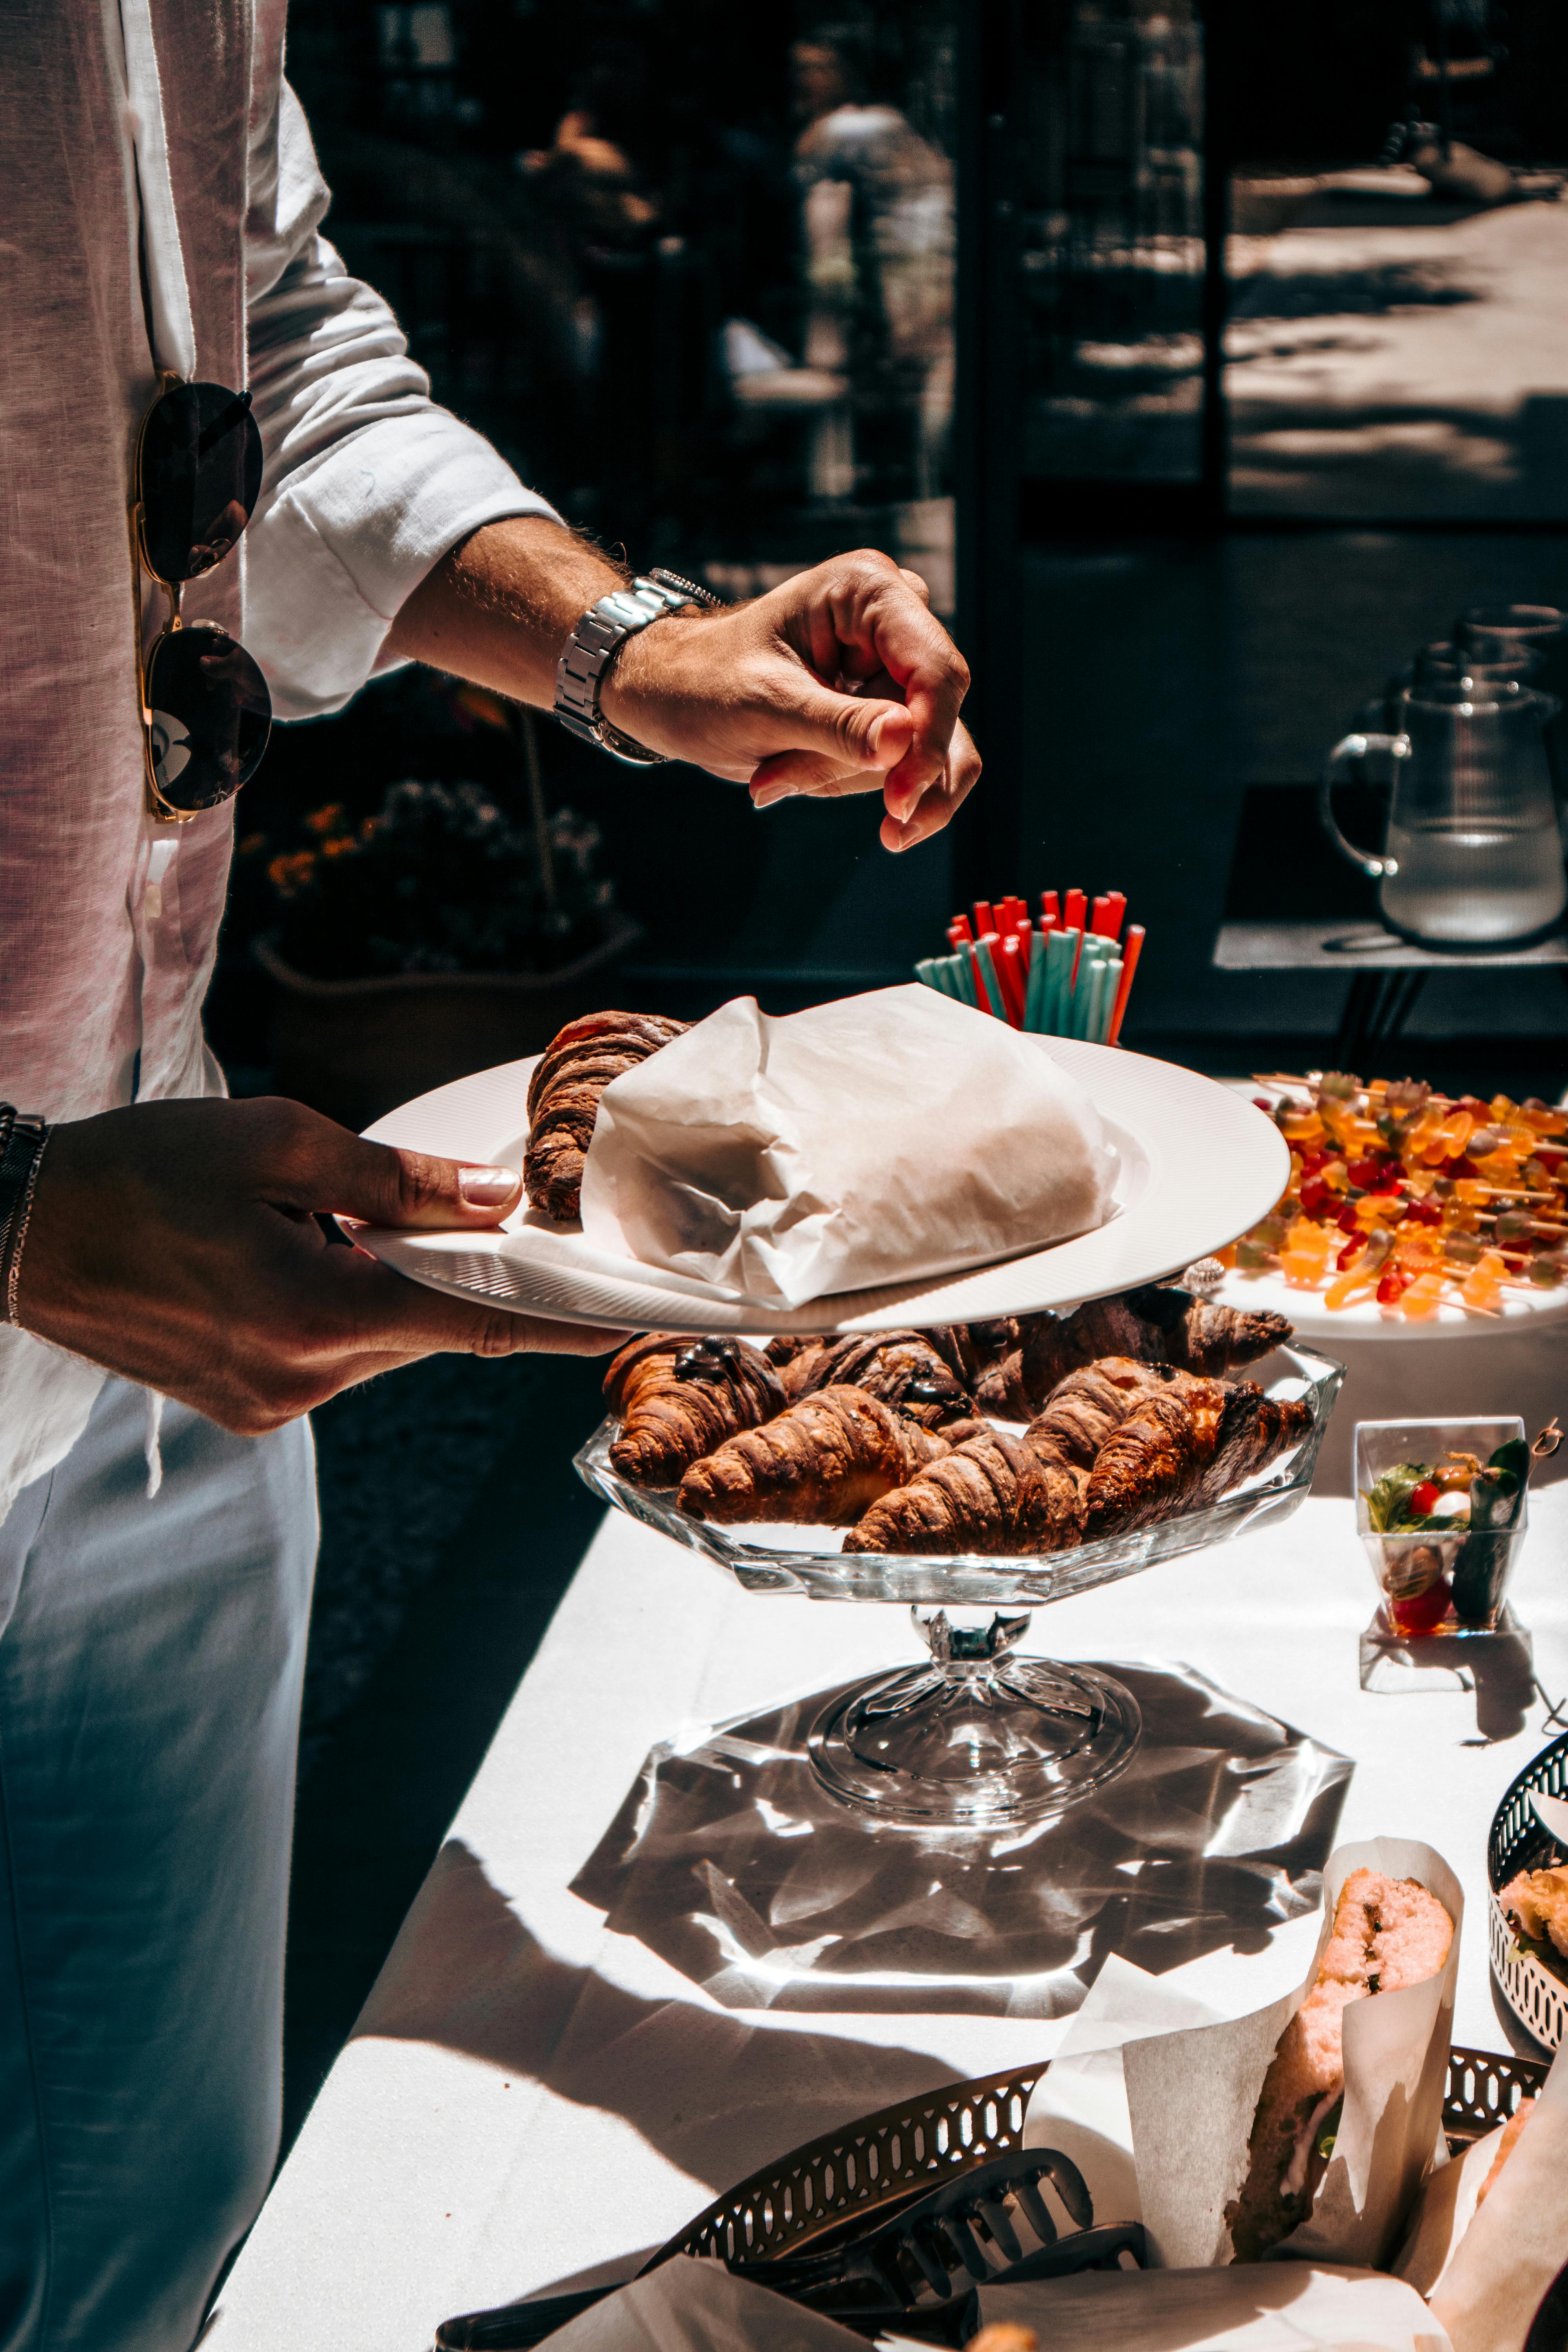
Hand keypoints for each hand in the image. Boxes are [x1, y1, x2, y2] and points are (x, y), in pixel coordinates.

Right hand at [17, 1098, 620, 1434]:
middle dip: (447, 1269)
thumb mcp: (277, 1142)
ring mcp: (271, 1401)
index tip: (632, 1322)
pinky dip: (333, 1302)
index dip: (562, 1318)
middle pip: (427, 1323)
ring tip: (301, 1220)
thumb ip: (399, 1180)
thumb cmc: (140, 1170)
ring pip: (378, 1336)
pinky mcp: (245, 1404)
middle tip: (437, 1205)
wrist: (18, 1231)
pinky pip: (330, 1352)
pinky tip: (278, 1256)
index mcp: (316, 1312)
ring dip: (377, 1281)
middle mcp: (302, 1378)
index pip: (476, 1320)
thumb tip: (496, 1200)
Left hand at [602, 550, 979, 851]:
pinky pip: (909, 768)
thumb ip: (837, 725)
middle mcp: (897, 621)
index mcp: (869, 591)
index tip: (898, 798)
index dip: (928, 739)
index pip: (936, 670)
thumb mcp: (763, 704)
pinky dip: (855, 786)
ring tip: (771, 775)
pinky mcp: (892, 709)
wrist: (677, 696)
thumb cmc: (706, 682)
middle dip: (860, 765)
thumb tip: (905, 740)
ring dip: (845, 777)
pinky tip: (790, 781)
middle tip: (773, 780)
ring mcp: (897, 668)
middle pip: (929, 720)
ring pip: (920, 753)